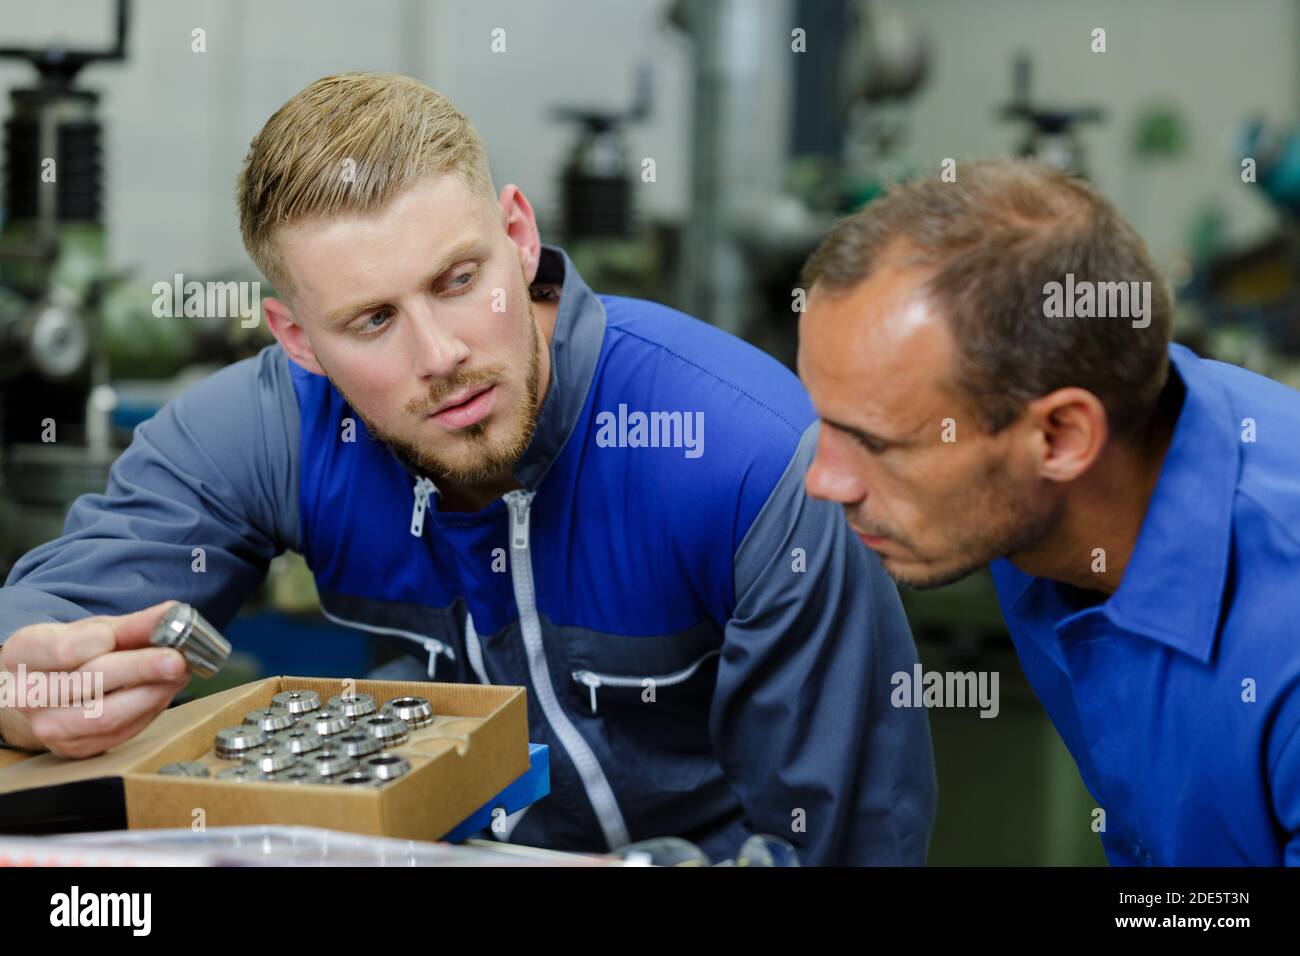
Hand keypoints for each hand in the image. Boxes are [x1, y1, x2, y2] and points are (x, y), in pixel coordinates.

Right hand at [0, 602, 190, 757]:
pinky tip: (163, 693)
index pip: (64, 650)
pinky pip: (118, 733)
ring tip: (178, 674)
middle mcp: (27, 695)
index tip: (133, 633)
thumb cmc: (74, 654)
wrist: (50, 691)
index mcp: (24, 654)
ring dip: (150, 695)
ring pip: (105, 716)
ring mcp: (49, 727)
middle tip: (176, 659)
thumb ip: (133, 625)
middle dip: (140, 669)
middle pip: (90, 682)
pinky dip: (148, 712)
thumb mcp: (97, 630)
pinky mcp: (75, 748)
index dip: (101, 642)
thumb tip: (173, 616)